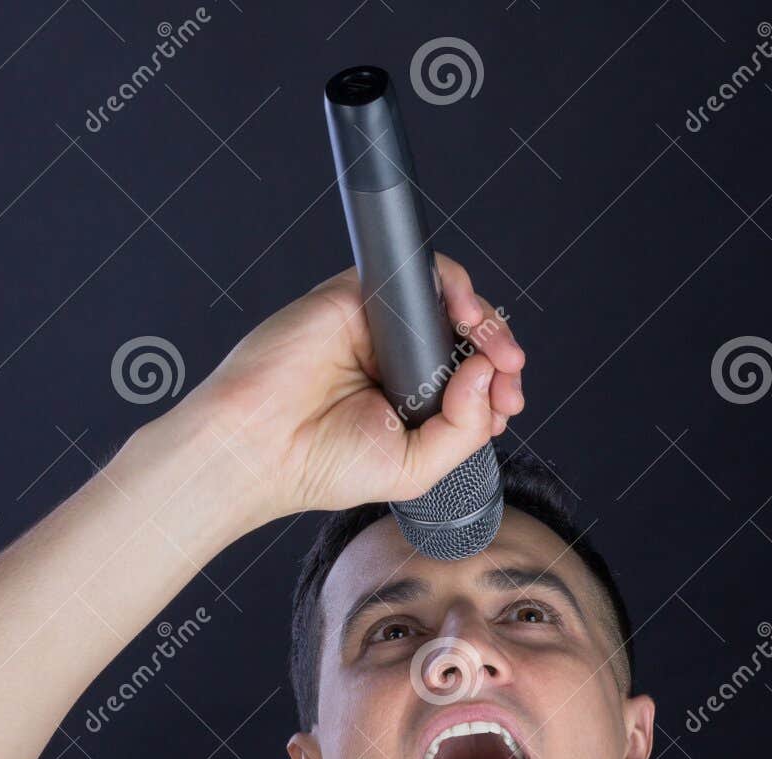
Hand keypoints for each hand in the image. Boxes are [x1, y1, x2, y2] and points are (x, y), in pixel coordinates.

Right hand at [185, 255, 524, 521]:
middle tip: (509, 373)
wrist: (261, 444)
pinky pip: (420, 275)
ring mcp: (381, 330)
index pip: (473, 385)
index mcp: (412, 409)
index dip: (499, 388)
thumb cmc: (321, 465)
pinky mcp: (360, 297)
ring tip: (494, 349)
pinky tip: (462, 317)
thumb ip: (463, 430)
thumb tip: (487, 374)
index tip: (508, 403)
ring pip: (451, 304)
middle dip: (500, 353)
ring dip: (485, 320)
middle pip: (469, 340)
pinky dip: (453, 286)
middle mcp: (400, 366)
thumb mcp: (416, 470)